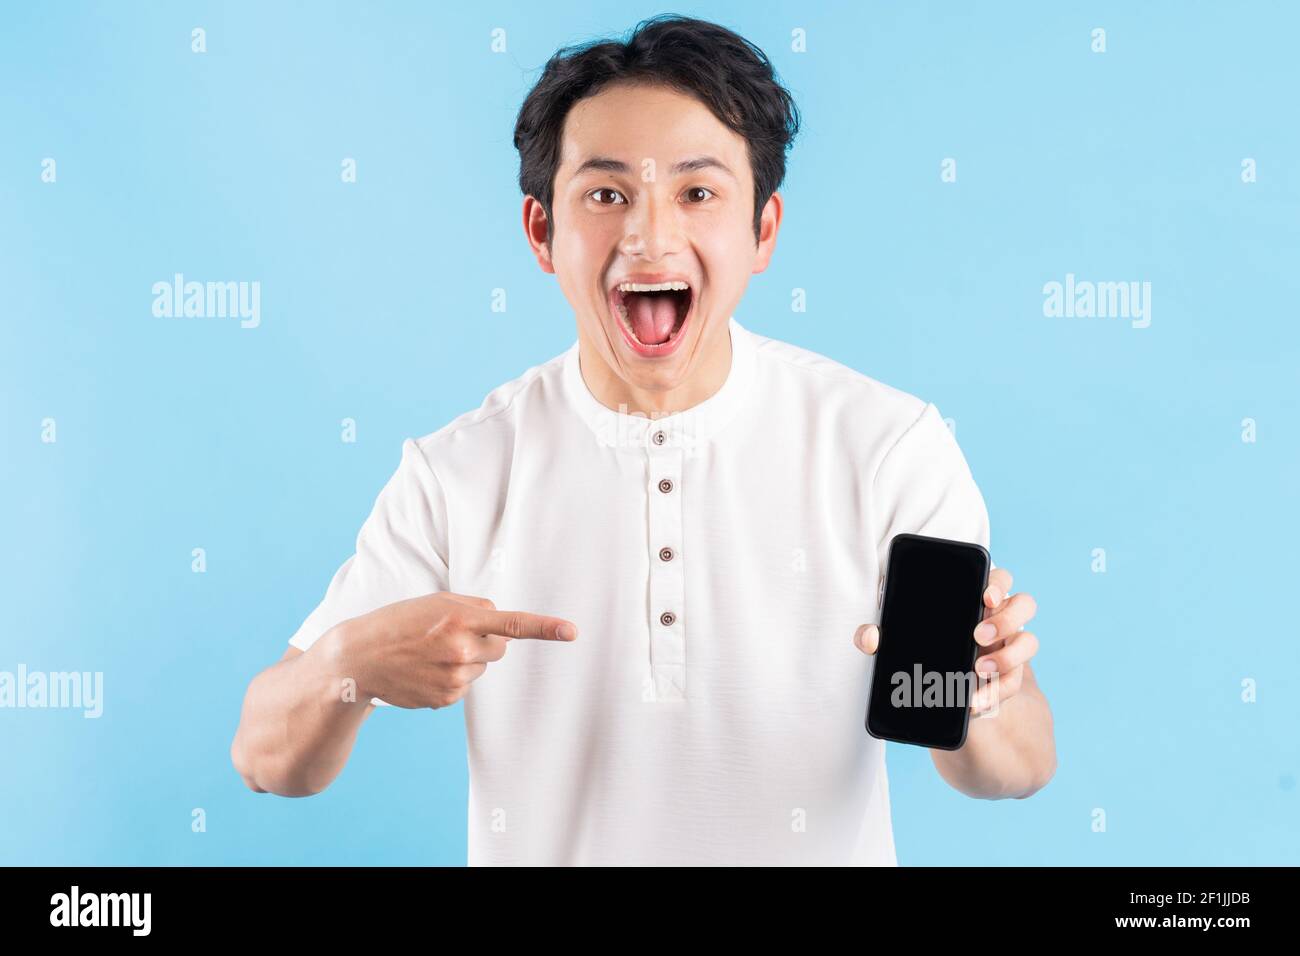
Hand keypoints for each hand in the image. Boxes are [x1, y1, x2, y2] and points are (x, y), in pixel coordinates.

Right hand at [326, 591, 576, 708]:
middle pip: (500, 647)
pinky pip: (465, 686)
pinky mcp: (446, 699)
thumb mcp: (434, 602)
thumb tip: (502, 626)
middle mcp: (461, 650)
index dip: (545, 628)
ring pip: (481, 667)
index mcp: (459, 619)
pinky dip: (451, 678)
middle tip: (447, 636)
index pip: (512, 623)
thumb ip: (473, 608)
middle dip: (484, 641)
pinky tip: (424, 671)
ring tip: (429, 653)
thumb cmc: (398, 624)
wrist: (358, 660)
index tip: (572, 632)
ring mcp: (455, 678)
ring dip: (465, 660)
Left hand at [852, 565, 1038, 714]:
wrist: (941, 696)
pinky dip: (997, 692)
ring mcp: (1009, 649)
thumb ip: (880, 637)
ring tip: (979, 669)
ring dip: (1008, 655)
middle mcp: (998, 621)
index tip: (985, 597)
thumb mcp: (900, 642)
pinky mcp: (1011, 679)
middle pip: (1024, 603)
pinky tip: (976, 702)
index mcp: (975, 601)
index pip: (998, 579)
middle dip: (1006, 618)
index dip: (998, 583)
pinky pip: (1016, 682)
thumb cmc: (922, 652)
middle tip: (977, 634)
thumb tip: (868, 639)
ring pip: (1029, 641)